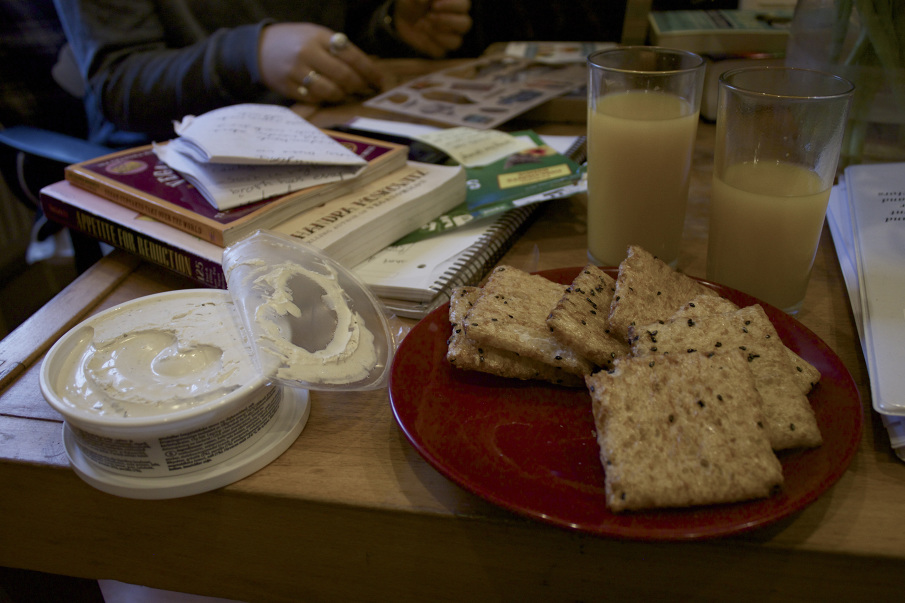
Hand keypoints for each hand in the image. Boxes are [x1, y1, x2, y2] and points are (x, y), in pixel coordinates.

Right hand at [258, 23, 382, 103]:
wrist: (259, 48)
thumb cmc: (295, 42)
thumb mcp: (316, 35)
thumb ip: (338, 49)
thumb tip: (368, 69)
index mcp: (318, 36)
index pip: (352, 55)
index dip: (370, 71)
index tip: (379, 81)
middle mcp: (307, 53)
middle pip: (344, 76)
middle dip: (359, 86)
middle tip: (365, 90)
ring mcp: (296, 71)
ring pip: (330, 91)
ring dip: (343, 95)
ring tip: (346, 93)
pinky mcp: (288, 87)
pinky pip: (315, 99)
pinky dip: (326, 99)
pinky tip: (328, 96)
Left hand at [394, 0, 472, 57]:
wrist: (400, 17)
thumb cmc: (412, 2)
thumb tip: (423, 1)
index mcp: (455, 4)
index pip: (464, 6)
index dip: (451, 6)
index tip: (434, 5)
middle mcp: (456, 21)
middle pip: (465, 24)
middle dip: (447, 20)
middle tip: (429, 16)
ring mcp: (448, 37)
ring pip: (456, 42)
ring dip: (438, 34)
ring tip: (422, 24)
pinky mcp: (438, 49)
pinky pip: (440, 52)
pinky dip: (427, 43)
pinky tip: (419, 32)